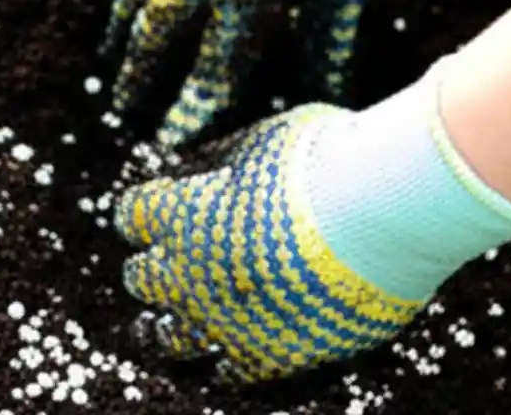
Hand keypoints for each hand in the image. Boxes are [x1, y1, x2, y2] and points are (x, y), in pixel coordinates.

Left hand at [113, 104, 421, 382]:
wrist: (377, 218)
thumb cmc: (325, 161)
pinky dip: (226, 365)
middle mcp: (188, 271)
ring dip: (166, 328)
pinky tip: (225, 363)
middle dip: (149, 271)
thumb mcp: (265, 138)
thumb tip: (204, 165)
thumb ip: (228, 157)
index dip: (145, 211)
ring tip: (162, 329)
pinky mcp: (267, 355)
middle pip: (142, 279)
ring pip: (171, 337)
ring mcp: (223, 319)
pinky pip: (231, 373)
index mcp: (180, 213)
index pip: (133, 215)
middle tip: (157, 268)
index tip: (155, 207)